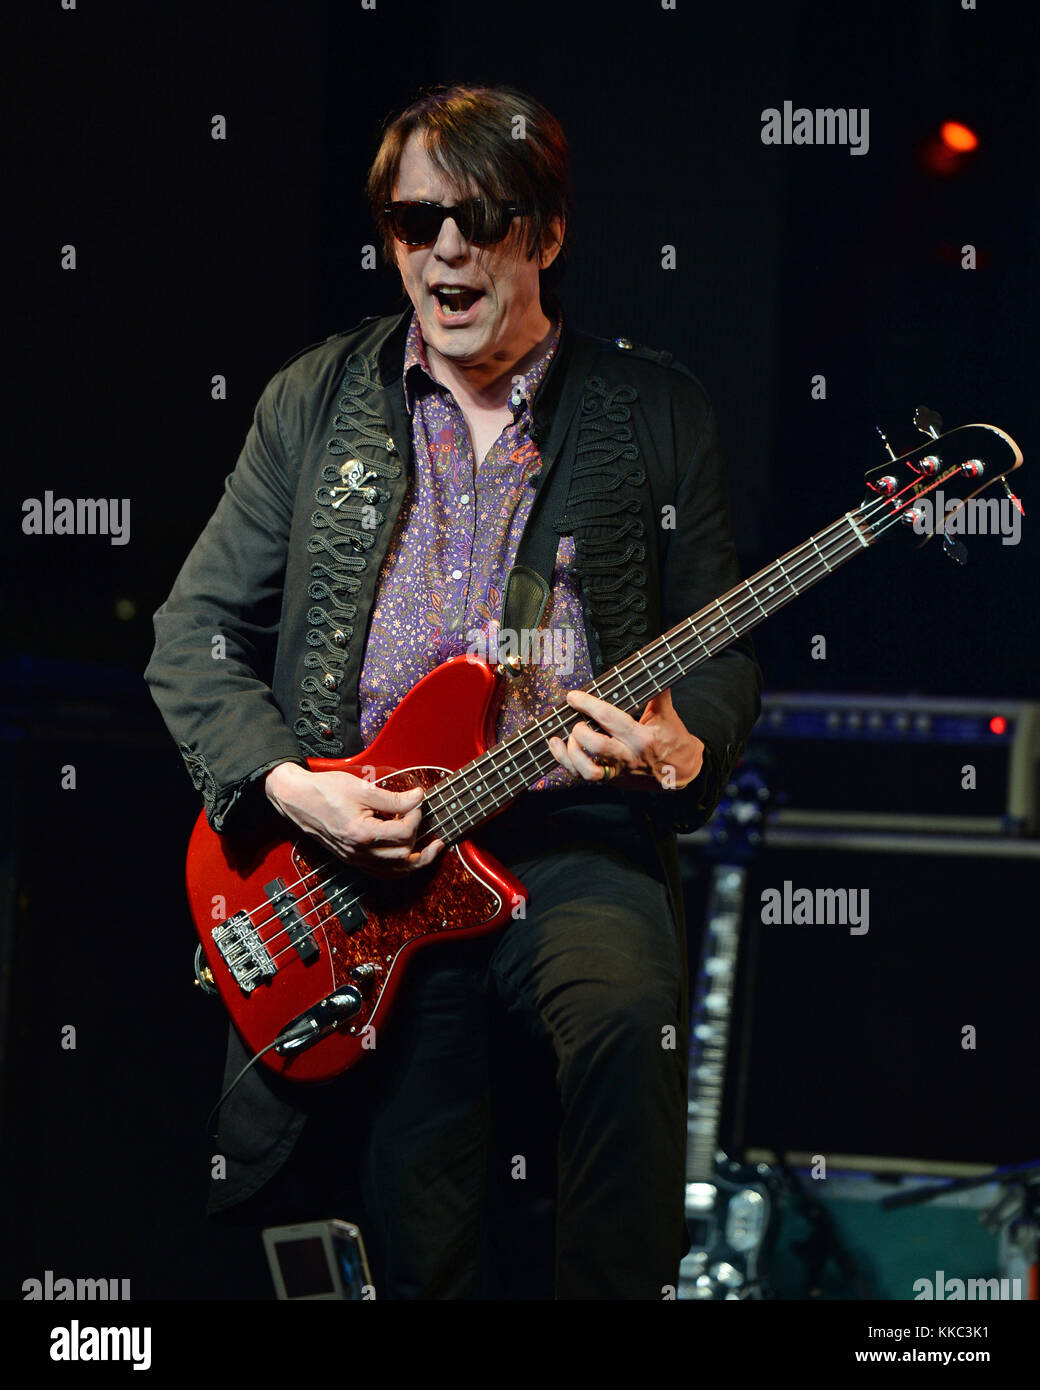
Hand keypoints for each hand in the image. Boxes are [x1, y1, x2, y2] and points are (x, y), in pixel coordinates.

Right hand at [263, 763, 444, 875]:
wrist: (298, 800)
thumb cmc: (325, 791)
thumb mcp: (362, 789)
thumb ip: (393, 798)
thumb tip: (418, 798)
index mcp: (362, 834)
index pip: (403, 833)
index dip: (415, 816)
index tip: (415, 801)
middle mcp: (359, 852)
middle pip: (403, 855)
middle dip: (418, 836)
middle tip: (421, 818)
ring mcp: (355, 859)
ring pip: (395, 871)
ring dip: (416, 861)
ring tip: (433, 849)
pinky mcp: (352, 860)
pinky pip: (382, 873)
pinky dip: (399, 868)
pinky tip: (409, 858)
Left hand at [548, 689, 704, 789]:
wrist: (681, 771)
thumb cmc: (672, 739)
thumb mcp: (666, 714)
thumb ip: (657, 691)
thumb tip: (655, 665)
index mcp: (641, 737)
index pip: (610, 718)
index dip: (588, 704)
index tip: (574, 696)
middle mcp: (628, 755)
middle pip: (597, 745)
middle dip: (579, 731)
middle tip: (576, 720)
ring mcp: (618, 770)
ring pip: (588, 770)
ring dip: (571, 753)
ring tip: (564, 738)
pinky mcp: (611, 779)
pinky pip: (583, 777)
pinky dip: (567, 763)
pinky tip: (559, 748)